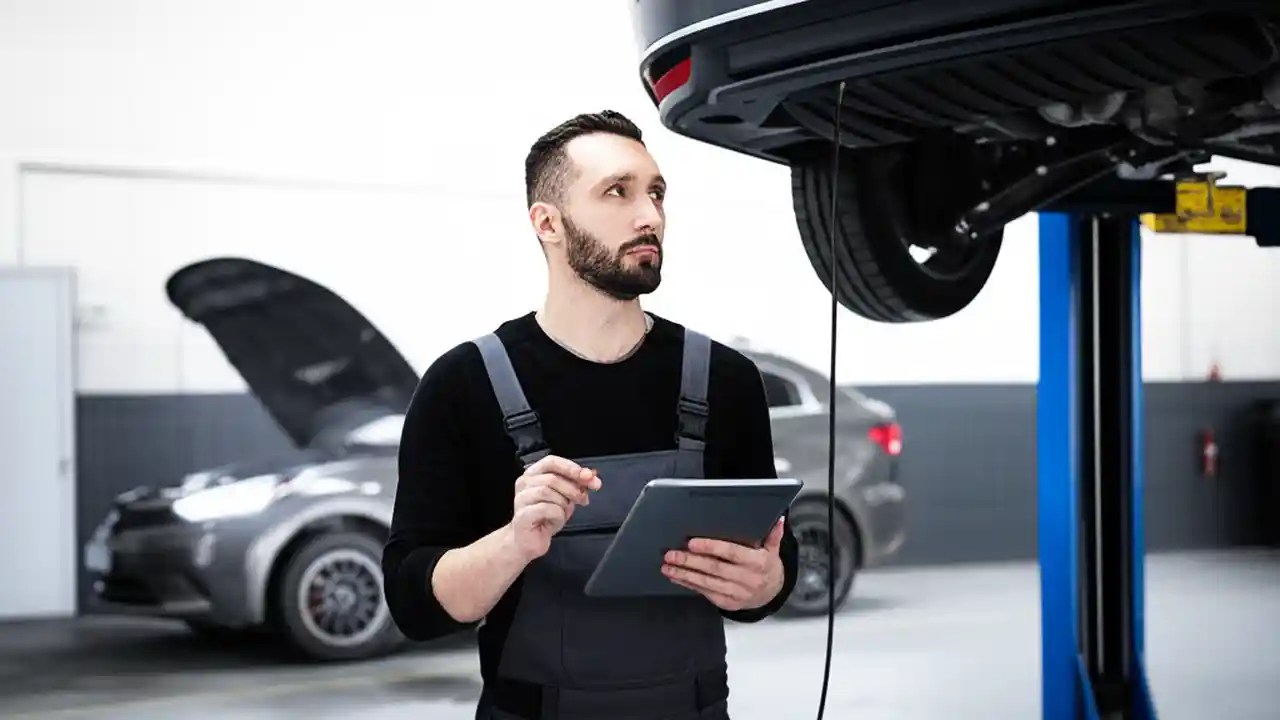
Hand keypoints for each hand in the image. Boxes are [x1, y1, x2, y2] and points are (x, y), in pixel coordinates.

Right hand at [509, 454, 601, 560]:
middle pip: (552, 478)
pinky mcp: (522, 515)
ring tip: (564, 512)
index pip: (551, 462)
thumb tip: (592, 475)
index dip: (571, 467)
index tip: (588, 476)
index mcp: (533, 474)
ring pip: (547, 492)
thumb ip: (577, 484)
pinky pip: (545, 508)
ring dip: (563, 503)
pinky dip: (557, 515)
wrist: (529, 542)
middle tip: (584, 499)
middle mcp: (524, 483)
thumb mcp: (565, 498)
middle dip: (573, 488)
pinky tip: (556, 521)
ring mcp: (521, 499)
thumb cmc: (546, 517)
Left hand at [662, 518, 786, 611]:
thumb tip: (779, 519)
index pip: (731, 553)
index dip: (711, 547)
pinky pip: (705, 593)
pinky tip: (676, 577)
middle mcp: (747, 579)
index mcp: (757, 562)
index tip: (692, 543)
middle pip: (714, 569)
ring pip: (706, 583)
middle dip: (690, 561)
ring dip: (684, 575)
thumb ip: (773, 535)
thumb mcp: (772, 550)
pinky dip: (689, 584)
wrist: (770, 594)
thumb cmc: (766, 567)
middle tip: (671, 554)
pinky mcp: (727, 603)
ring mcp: (736, 593)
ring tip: (668, 567)